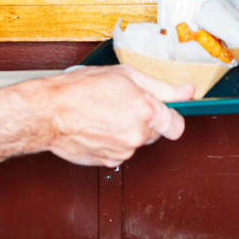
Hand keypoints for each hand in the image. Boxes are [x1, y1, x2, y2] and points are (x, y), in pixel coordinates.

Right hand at [20, 65, 190, 166]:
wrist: (50, 112)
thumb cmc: (82, 88)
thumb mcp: (126, 75)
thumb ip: (163, 87)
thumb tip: (188, 91)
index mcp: (147, 111)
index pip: (177, 125)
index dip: (171, 116)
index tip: (165, 110)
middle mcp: (138, 135)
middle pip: (156, 131)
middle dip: (146, 118)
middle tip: (124, 102)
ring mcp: (123, 152)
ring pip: (136, 141)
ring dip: (128, 129)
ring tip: (106, 112)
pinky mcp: (109, 163)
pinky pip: (120, 150)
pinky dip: (114, 140)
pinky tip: (99, 125)